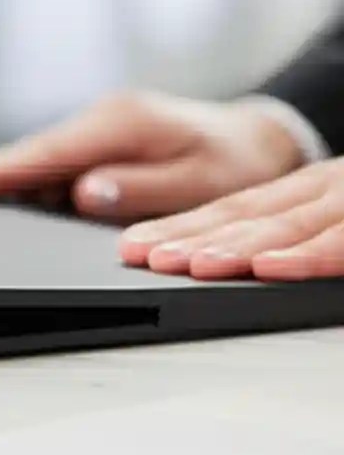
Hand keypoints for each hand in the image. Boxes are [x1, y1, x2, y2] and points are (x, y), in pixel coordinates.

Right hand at [0, 91, 304, 220]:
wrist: (260, 140)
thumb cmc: (237, 166)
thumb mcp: (200, 182)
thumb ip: (140, 187)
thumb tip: (80, 192)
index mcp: (120, 124)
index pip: (42, 155)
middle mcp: (102, 120)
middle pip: (27, 153)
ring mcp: (98, 129)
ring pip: (35, 158)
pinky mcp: (100, 143)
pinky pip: (51, 163)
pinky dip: (20, 175)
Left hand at [120, 158, 343, 279]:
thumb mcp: (334, 209)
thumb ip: (291, 225)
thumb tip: (212, 251)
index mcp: (304, 188)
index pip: (230, 209)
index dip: (178, 228)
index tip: (131, 246)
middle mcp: (322, 189)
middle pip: (246, 215)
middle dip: (191, 238)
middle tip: (143, 255)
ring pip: (286, 224)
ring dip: (234, 245)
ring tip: (192, 264)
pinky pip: (341, 240)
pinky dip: (305, 255)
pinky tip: (268, 267)